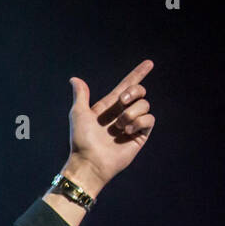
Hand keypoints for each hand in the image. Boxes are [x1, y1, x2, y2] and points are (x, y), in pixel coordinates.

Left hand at [63, 60, 155, 193]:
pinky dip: (139, 122)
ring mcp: (132, 125)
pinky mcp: (140, 136)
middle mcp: (121, 114)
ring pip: (145, 105)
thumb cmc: (81, 140)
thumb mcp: (78, 114)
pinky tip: (127, 131)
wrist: (90, 162)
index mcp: (108, 107)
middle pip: (139, 92)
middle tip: (122, 101)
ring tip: (119, 127)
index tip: (149, 63)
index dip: (137, 75)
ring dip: (131, 113)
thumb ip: (81, 95)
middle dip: (134, 91)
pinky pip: (150, 119)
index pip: (126, 86)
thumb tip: (74, 79)